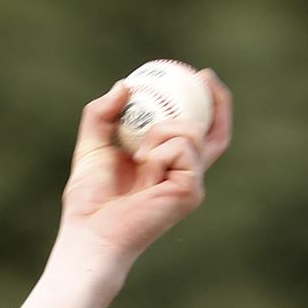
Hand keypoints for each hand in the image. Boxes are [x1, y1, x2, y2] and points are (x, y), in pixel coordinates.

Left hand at [57, 70, 232, 266]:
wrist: (90, 232)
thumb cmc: (89, 200)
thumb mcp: (92, 146)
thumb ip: (101, 114)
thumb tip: (124, 85)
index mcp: (166, 165)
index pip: (196, 132)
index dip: (204, 104)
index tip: (197, 77)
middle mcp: (184, 175)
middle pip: (217, 133)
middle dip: (218, 100)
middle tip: (203, 76)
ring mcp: (192, 184)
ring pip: (191, 133)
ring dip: (162, 130)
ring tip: (137, 152)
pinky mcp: (192, 191)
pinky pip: (182, 149)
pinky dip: (159, 150)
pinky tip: (144, 168)